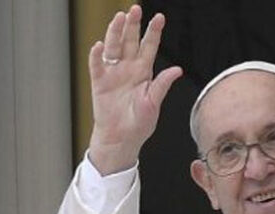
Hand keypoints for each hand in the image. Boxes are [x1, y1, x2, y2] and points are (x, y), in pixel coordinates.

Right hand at [88, 5, 182, 174]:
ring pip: (114, 48)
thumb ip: (162, 86)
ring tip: (119, 18)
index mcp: (143, 72)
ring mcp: (113, 73)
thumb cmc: (139, 124)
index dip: (154, 32)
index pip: (149, 47)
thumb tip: (177, 70)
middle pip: (130, 41)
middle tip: (135, 9)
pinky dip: (96, 55)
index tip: (160, 18)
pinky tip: (98, 45)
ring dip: (115, 33)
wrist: (120, 139)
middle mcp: (128, 68)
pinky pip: (97, 65)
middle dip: (133, 25)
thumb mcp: (153, 104)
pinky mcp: (99, 82)